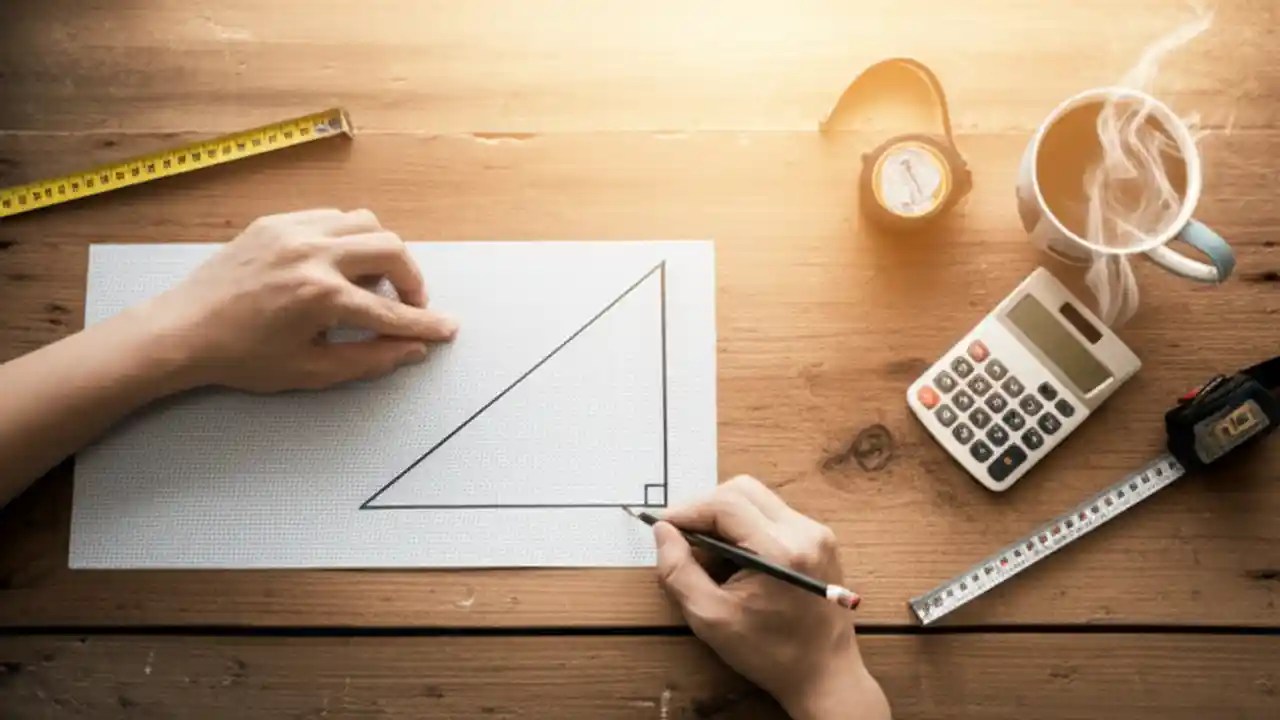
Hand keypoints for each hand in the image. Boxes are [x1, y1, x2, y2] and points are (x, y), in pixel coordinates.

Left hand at [145, 208, 456, 392]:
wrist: (183, 330)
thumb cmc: (243, 358)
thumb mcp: (311, 371)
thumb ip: (370, 359)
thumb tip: (412, 349)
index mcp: (321, 297)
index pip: (390, 310)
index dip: (424, 322)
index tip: (447, 327)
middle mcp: (313, 254)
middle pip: (390, 248)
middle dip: (411, 277)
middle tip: (409, 301)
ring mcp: (293, 231)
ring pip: (364, 222)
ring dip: (381, 249)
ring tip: (373, 278)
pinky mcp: (275, 222)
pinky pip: (330, 216)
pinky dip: (347, 236)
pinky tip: (340, 261)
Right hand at [653, 476, 889, 719]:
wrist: (826, 675)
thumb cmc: (770, 654)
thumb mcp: (711, 619)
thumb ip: (678, 572)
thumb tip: (662, 531)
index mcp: (781, 550)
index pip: (725, 503)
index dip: (688, 509)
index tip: (662, 526)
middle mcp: (804, 531)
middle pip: (742, 490)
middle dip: (705, 508)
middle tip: (683, 538)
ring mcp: (817, 532)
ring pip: (757, 499)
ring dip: (725, 517)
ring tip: (710, 554)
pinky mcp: (819, 539)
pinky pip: (772, 514)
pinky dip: (745, 527)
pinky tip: (735, 559)